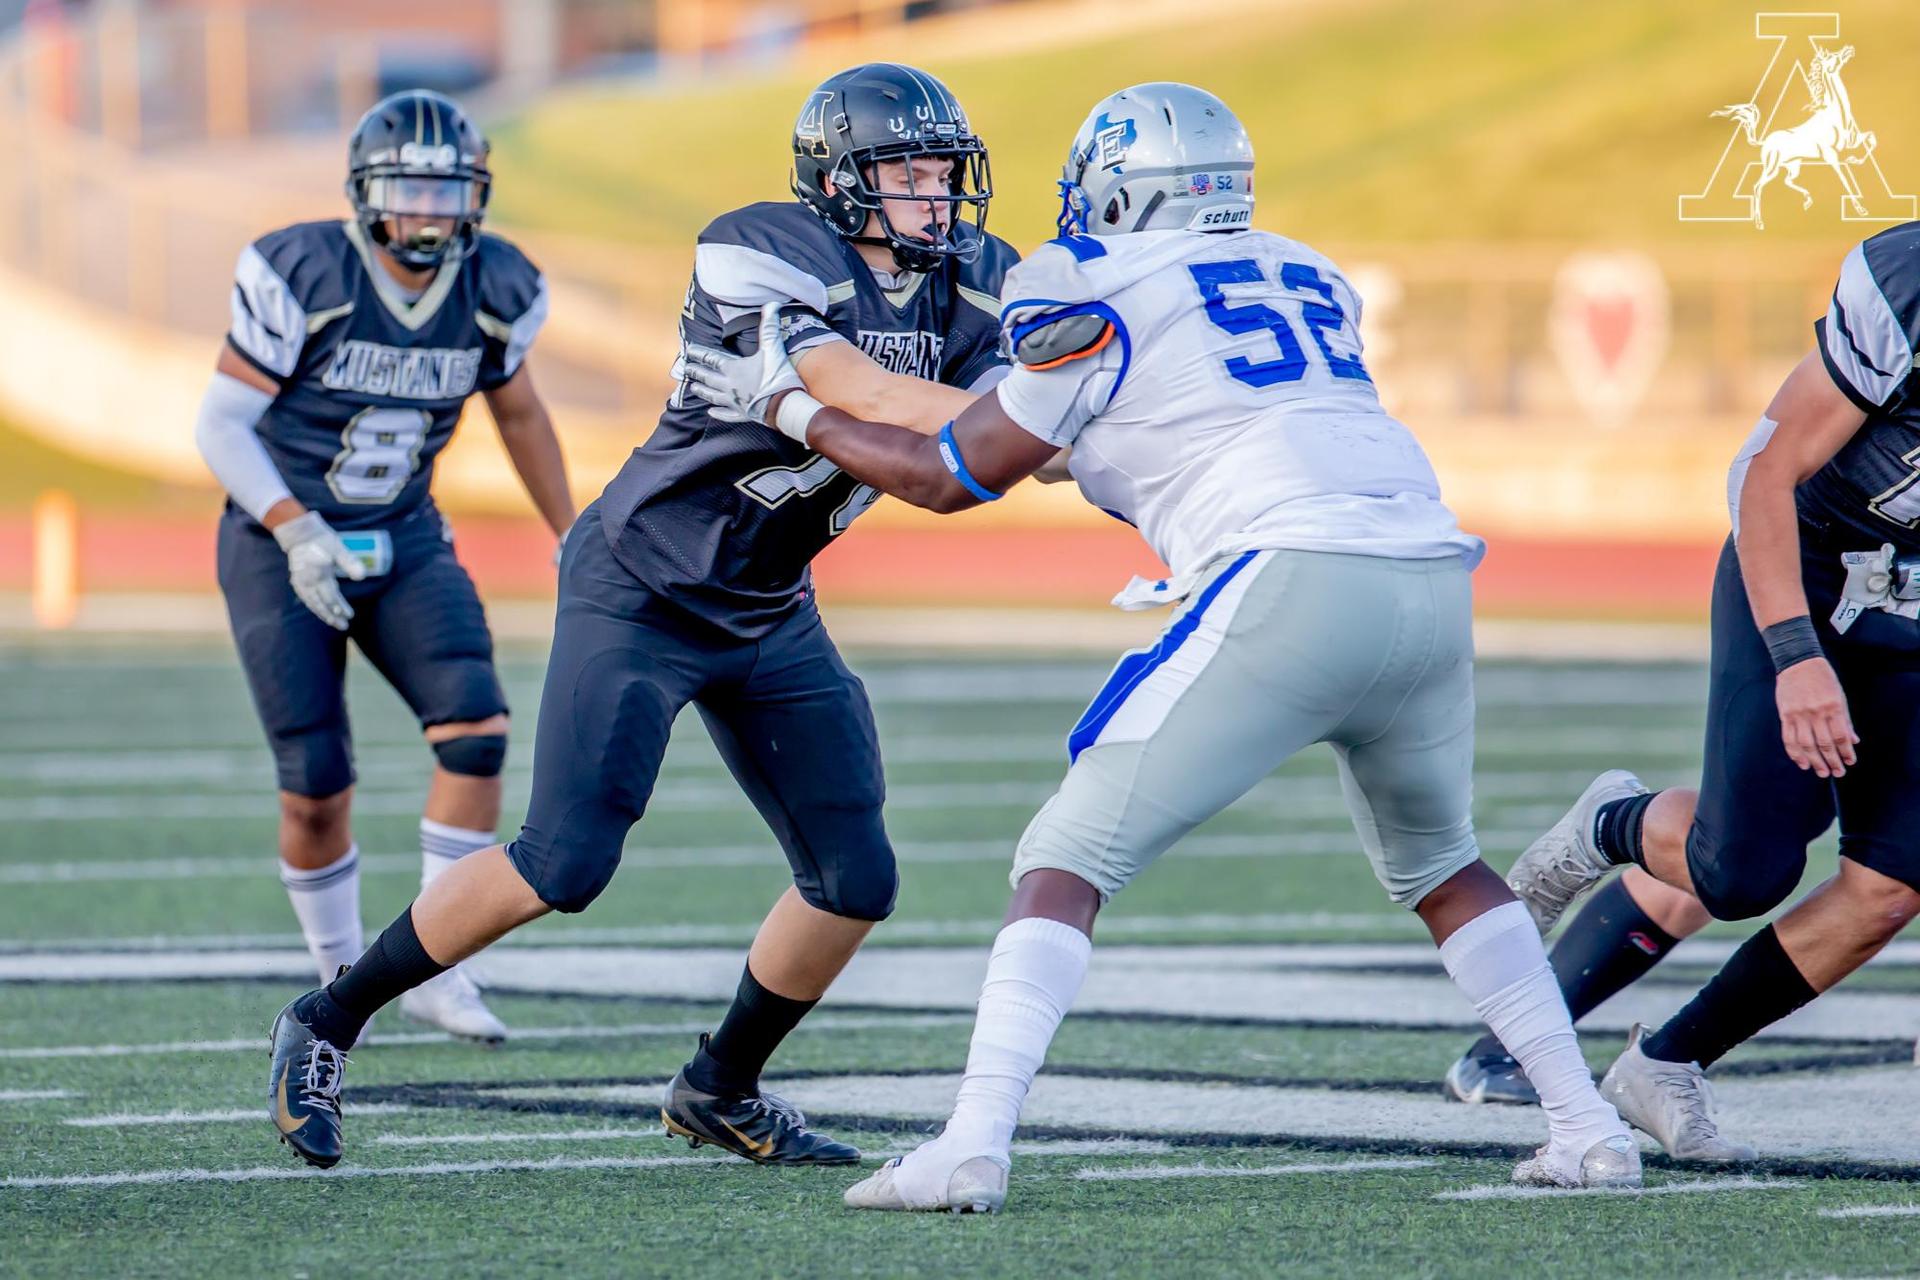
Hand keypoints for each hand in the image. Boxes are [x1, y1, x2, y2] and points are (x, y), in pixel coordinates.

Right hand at [272, 511, 365, 630]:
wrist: (300, 533)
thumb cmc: (322, 540)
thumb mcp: (339, 549)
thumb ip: (350, 563)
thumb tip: (362, 576)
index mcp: (318, 573)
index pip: (331, 596)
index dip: (340, 607)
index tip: (349, 615)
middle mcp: (307, 580)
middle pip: (321, 603)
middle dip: (332, 616)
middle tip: (343, 626)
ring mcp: (300, 582)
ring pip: (312, 603)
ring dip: (323, 614)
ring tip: (334, 623)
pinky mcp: (296, 581)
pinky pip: (305, 599)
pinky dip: (314, 607)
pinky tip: (321, 612)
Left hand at [682, 301, 806, 427]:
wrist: (785, 406)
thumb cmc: (778, 377)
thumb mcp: (773, 349)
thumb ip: (769, 326)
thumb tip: (771, 304)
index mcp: (733, 369)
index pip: (711, 359)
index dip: (699, 353)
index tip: (688, 351)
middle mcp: (729, 386)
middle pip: (708, 378)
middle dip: (696, 372)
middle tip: (686, 369)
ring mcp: (734, 402)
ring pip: (713, 396)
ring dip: (703, 392)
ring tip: (693, 388)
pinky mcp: (743, 414)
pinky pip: (726, 414)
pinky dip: (718, 413)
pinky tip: (711, 412)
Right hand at [1775, 656, 1857, 777]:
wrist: (1798, 662)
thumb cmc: (1822, 678)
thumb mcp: (1840, 696)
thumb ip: (1845, 720)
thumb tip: (1853, 740)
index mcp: (1833, 707)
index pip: (1841, 736)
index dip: (1846, 752)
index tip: (1850, 762)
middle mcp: (1816, 713)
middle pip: (1825, 743)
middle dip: (1832, 761)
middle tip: (1838, 773)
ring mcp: (1799, 715)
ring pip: (1807, 745)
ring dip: (1815, 761)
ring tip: (1822, 772)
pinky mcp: (1785, 715)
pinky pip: (1789, 739)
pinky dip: (1795, 753)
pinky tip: (1801, 763)